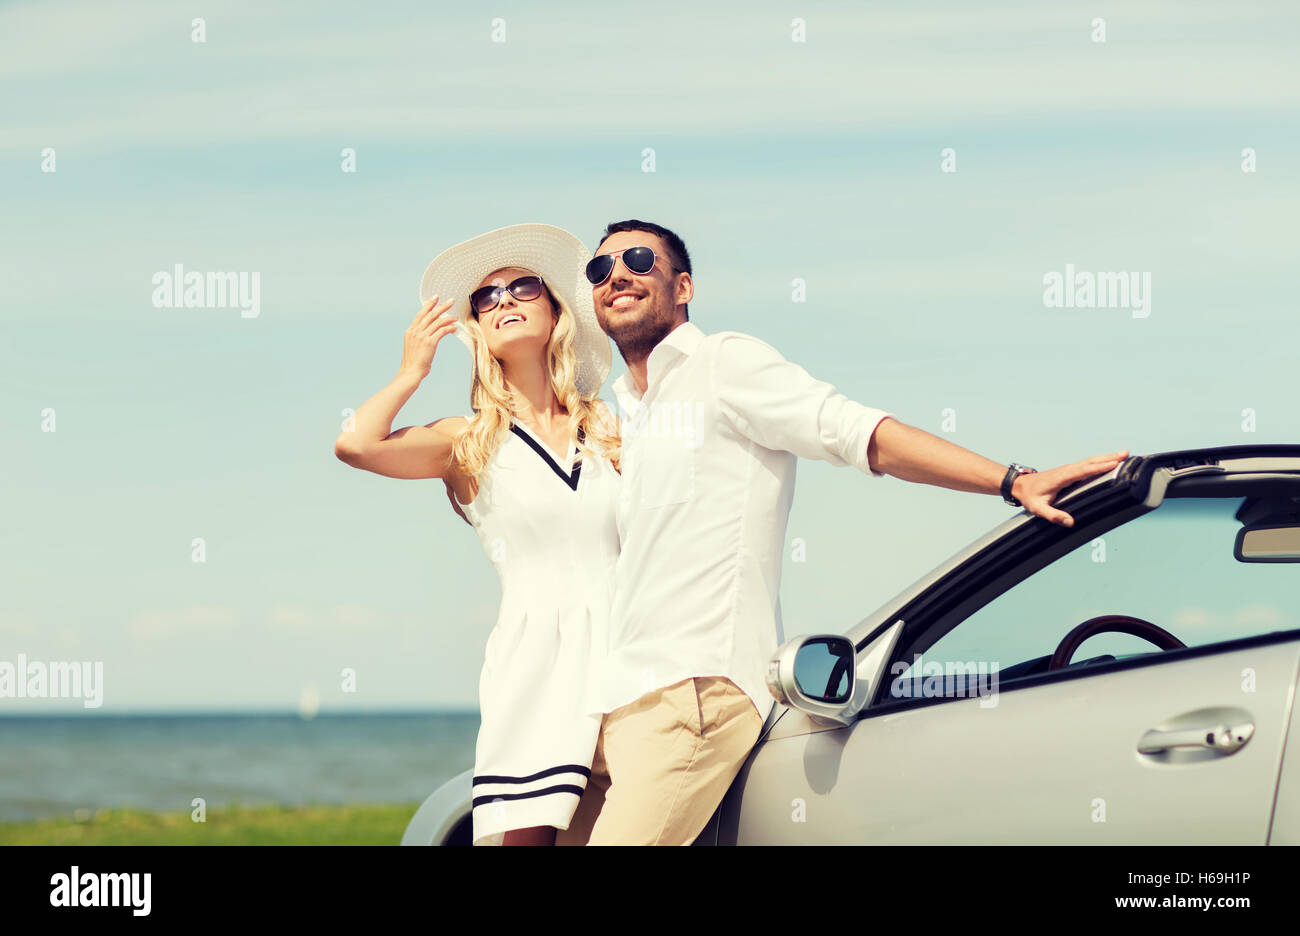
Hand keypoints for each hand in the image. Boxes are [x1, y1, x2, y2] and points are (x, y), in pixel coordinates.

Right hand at [399, 296, 457, 378]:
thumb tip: (429, 334)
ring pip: (437, 321)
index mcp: (410, 331)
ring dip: (448, 318)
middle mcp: (415, 331)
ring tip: (456, 317)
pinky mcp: (429, 342)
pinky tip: (454, 328)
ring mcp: (422, 336)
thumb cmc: (413, 363)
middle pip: (430, 314)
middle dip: (441, 306)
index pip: (421, 314)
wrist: (410, 372)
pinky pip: (442, 331)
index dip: (428, 305)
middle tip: (451, 301)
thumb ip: (419, 338)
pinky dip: (449, 328)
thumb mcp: (413, 346)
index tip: (435, 298)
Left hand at [1013, 449, 1129, 526]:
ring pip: (1091, 461)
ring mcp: (1069, 469)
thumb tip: (1070, 522)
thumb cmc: (1030, 497)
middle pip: (1091, 462)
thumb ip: (1053, 515)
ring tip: (1125, 454)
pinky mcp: (1070, 471)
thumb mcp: (1038, 509)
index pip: (1083, 470)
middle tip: (1126, 454)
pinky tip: (1110, 461)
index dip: (1099, 467)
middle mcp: (1067, 470)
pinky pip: (1088, 464)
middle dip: (1109, 458)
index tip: (1114, 463)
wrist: (1020, 485)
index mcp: (1061, 477)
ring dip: (1107, 457)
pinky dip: (1101, 461)